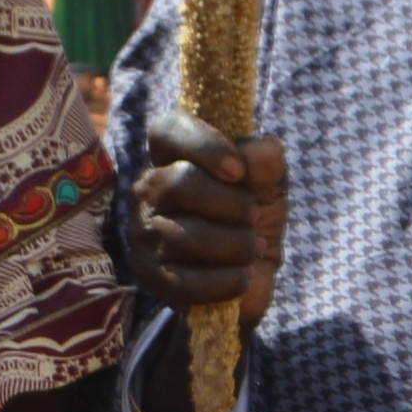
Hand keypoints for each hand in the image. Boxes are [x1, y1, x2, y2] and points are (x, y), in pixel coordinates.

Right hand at [128, 113, 287, 314]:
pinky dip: (224, 280)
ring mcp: (143, 233)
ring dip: (235, 244)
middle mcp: (147, 190)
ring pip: (186, 235)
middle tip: (254, 216)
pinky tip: (242, 276)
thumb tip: (261, 150)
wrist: (249, 277)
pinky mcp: (149, 275)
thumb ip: (267, 163)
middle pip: (179, 183)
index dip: (204, 145)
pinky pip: (185, 280)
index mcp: (171, 156)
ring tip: (253, 249)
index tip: (239, 171)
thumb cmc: (250, 220)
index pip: (167, 131)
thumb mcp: (268, 187)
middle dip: (230, 203)